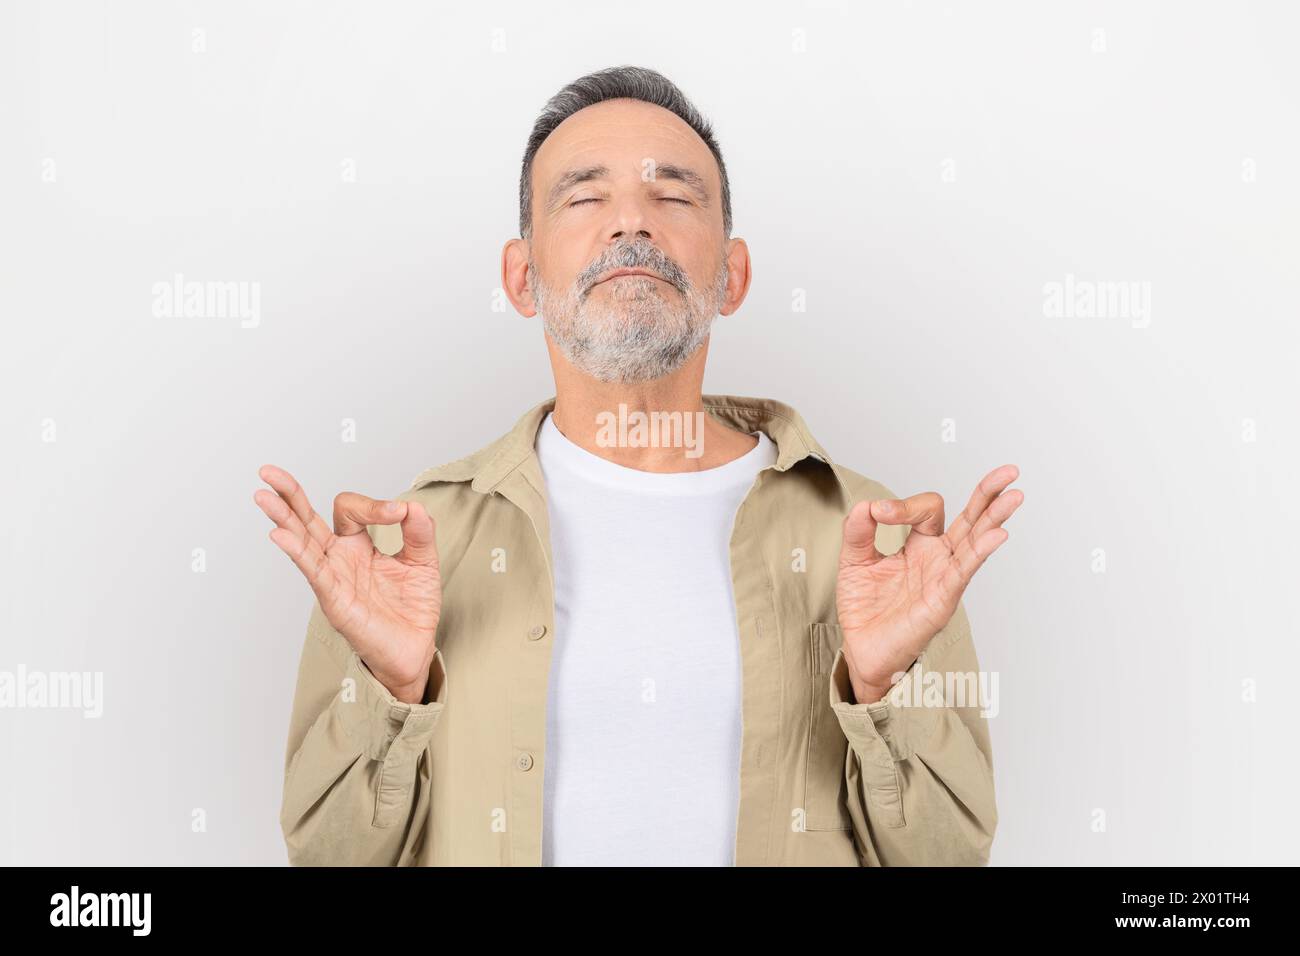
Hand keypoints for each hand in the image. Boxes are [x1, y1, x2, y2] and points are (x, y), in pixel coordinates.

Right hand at [254, 464, 440, 703]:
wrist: (415, 648)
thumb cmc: (412, 607)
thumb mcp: (423, 561)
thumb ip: (419, 532)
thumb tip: (411, 505)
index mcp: (357, 544)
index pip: (349, 509)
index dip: (373, 504)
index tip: (399, 513)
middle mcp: (338, 557)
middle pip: (306, 518)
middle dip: (288, 494)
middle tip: (268, 472)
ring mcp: (332, 577)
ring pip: (301, 541)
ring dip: (283, 517)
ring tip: (263, 496)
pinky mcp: (334, 599)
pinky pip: (312, 570)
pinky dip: (296, 551)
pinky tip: (280, 533)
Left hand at [836, 465, 1021, 703]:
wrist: (862, 648)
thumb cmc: (866, 607)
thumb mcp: (854, 560)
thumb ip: (858, 531)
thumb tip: (868, 505)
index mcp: (920, 545)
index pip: (927, 510)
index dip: (903, 505)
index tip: (877, 514)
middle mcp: (939, 557)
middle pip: (971, 518)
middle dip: (988, 493)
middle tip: (1009, 472)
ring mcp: (944, 577)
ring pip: (976, 541)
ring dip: (994, 517)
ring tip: (1014, 496)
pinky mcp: (943, 598)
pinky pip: (965, 570)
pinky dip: (981, 551)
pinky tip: (998, 534)